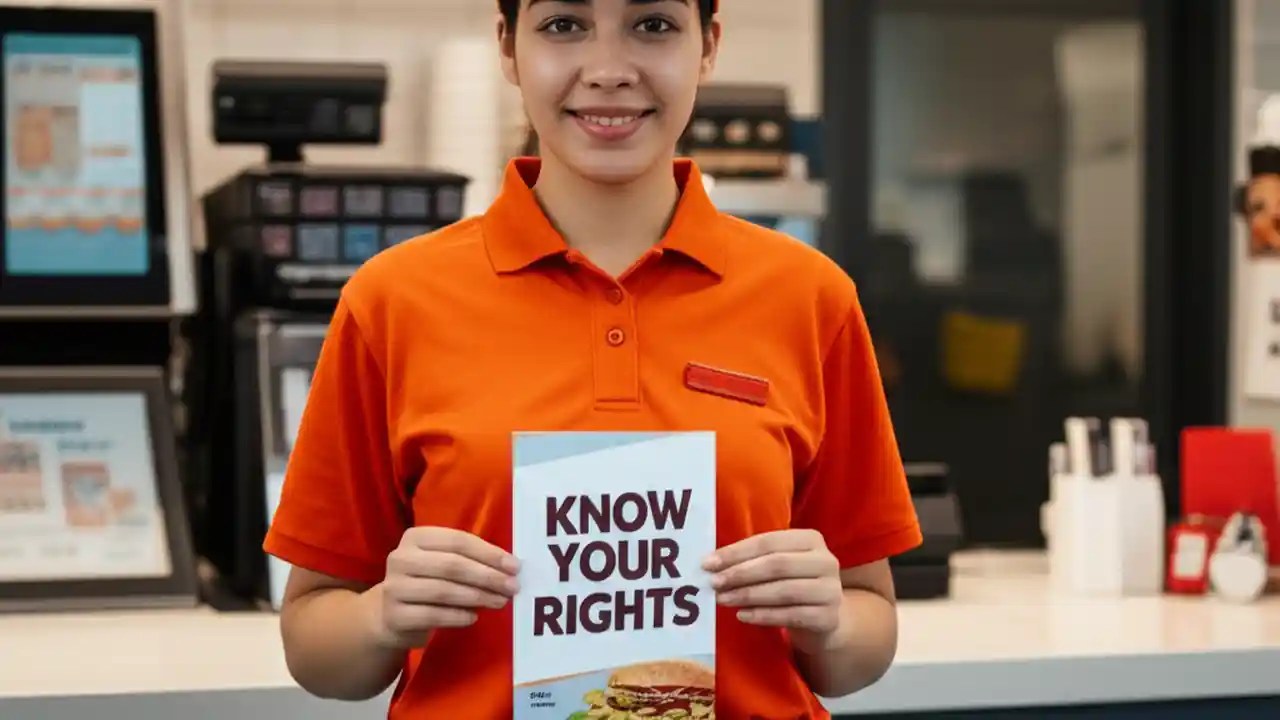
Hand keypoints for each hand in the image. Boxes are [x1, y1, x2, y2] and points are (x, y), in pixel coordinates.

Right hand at [368, 527, 519, 649]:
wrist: (389, 613)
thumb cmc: (426, 582)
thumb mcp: (440, 562)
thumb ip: (468, 559)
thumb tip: (510, 568)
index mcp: (416, 537)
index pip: (458, 540)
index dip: (488, 553)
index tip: (514, 566)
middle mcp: (401, 558)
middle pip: (452, 565)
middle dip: (487, 576)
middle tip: (512, 587)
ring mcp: (394, 587)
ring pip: (443, 590)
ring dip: (477, 597)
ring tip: (499, 602)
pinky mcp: (394, 615)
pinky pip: (433, 615)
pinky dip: (457, 616)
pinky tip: (474, 617)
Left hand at [704, 529, 843, 652]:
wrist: (824, 618)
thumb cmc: (792, 584)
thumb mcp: (778, 565)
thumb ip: (752, 560)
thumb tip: (711, 563)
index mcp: (811, 539)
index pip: (769, 541)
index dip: (737, 552)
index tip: (708, 563)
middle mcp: (826, 561)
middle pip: (777, 564)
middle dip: (741, 573)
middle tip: (714, 582)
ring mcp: (831, 591)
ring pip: (784, 591)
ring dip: (749, 595)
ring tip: (723, 599)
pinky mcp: (828, 618)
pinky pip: (791, 616)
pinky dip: (764, 615)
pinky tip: (742, 616)